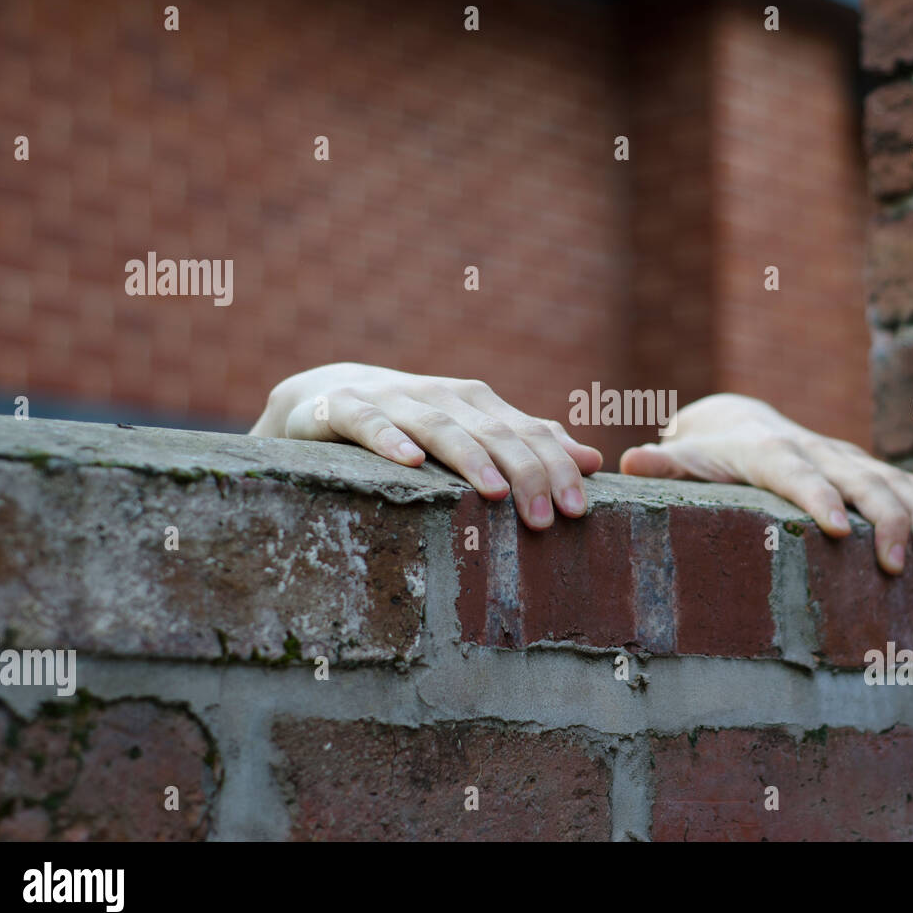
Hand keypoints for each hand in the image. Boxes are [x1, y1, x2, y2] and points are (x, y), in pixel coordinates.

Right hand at [250, 363, 602, 529]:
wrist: (319, 398)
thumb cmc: (407, 424)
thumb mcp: (470, 431)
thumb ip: (527, 443)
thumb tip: (593, 459)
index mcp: (475, 402)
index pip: (526, 431)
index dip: (555, 466)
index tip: (579, 509)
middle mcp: (440, 394)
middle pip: (492, 431)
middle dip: (524, 472)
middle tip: (548, 518)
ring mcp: (391, 398)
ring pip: (439, 425)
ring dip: (469, 458)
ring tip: (495, 491)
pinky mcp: (343, 408)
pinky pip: (370, 422)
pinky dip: (390, 438)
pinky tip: (410, 462)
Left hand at [619, 393, 912, 574]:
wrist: (743, 421)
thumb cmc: (708, 451)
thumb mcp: (684, 457)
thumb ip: (663, 465)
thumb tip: (631, 460)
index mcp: (771, 452)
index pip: (797, 474)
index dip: (818, 499)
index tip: (839, 531)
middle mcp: (817, 451)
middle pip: (858, 480)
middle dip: (883, 519)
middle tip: (900, 564)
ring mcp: (848, 459)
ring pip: (892, 482)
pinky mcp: (867, 470)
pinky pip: (911, 484)